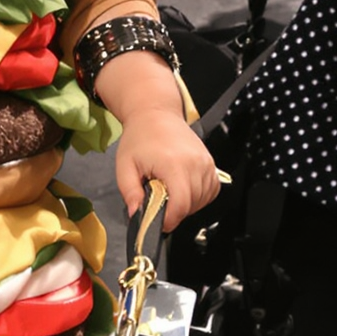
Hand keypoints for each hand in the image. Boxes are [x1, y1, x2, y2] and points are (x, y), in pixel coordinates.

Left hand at [113, 112, 219, 231]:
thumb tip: (137, 215)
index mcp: (173, 164)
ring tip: (169, 191)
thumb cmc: (141, 137)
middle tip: (158, 201)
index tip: (159, 221)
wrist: (156, 114)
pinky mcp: (211, 163)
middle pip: (192, 205)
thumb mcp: (125, 166)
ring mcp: (206, 162)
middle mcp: (195, 163)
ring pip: (203, 200)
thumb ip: (130, 193)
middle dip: (175, 212)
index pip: (182, 204)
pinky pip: (211, 190)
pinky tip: (183, 188)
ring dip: (187, 204)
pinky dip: (199, 196)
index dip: (170, 219)